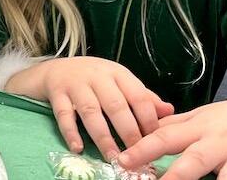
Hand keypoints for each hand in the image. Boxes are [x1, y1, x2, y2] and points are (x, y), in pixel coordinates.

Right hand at [8, 56, 173, 160]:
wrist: (57, 68)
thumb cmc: (95, 79)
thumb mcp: (120, 81)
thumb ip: (143, 96)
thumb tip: (169, 111)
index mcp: (117, 73)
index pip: (138, 95)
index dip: (148, 119)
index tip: (154, 141)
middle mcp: (97, 77)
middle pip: (116, 105)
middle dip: (128, 132)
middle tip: (136, 154)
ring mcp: (75, 85)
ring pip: (91, 112)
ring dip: (103, 137)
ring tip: (113, 157)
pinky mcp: (57, 94)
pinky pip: (64, 115)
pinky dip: (70, 132)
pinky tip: (78, 148)